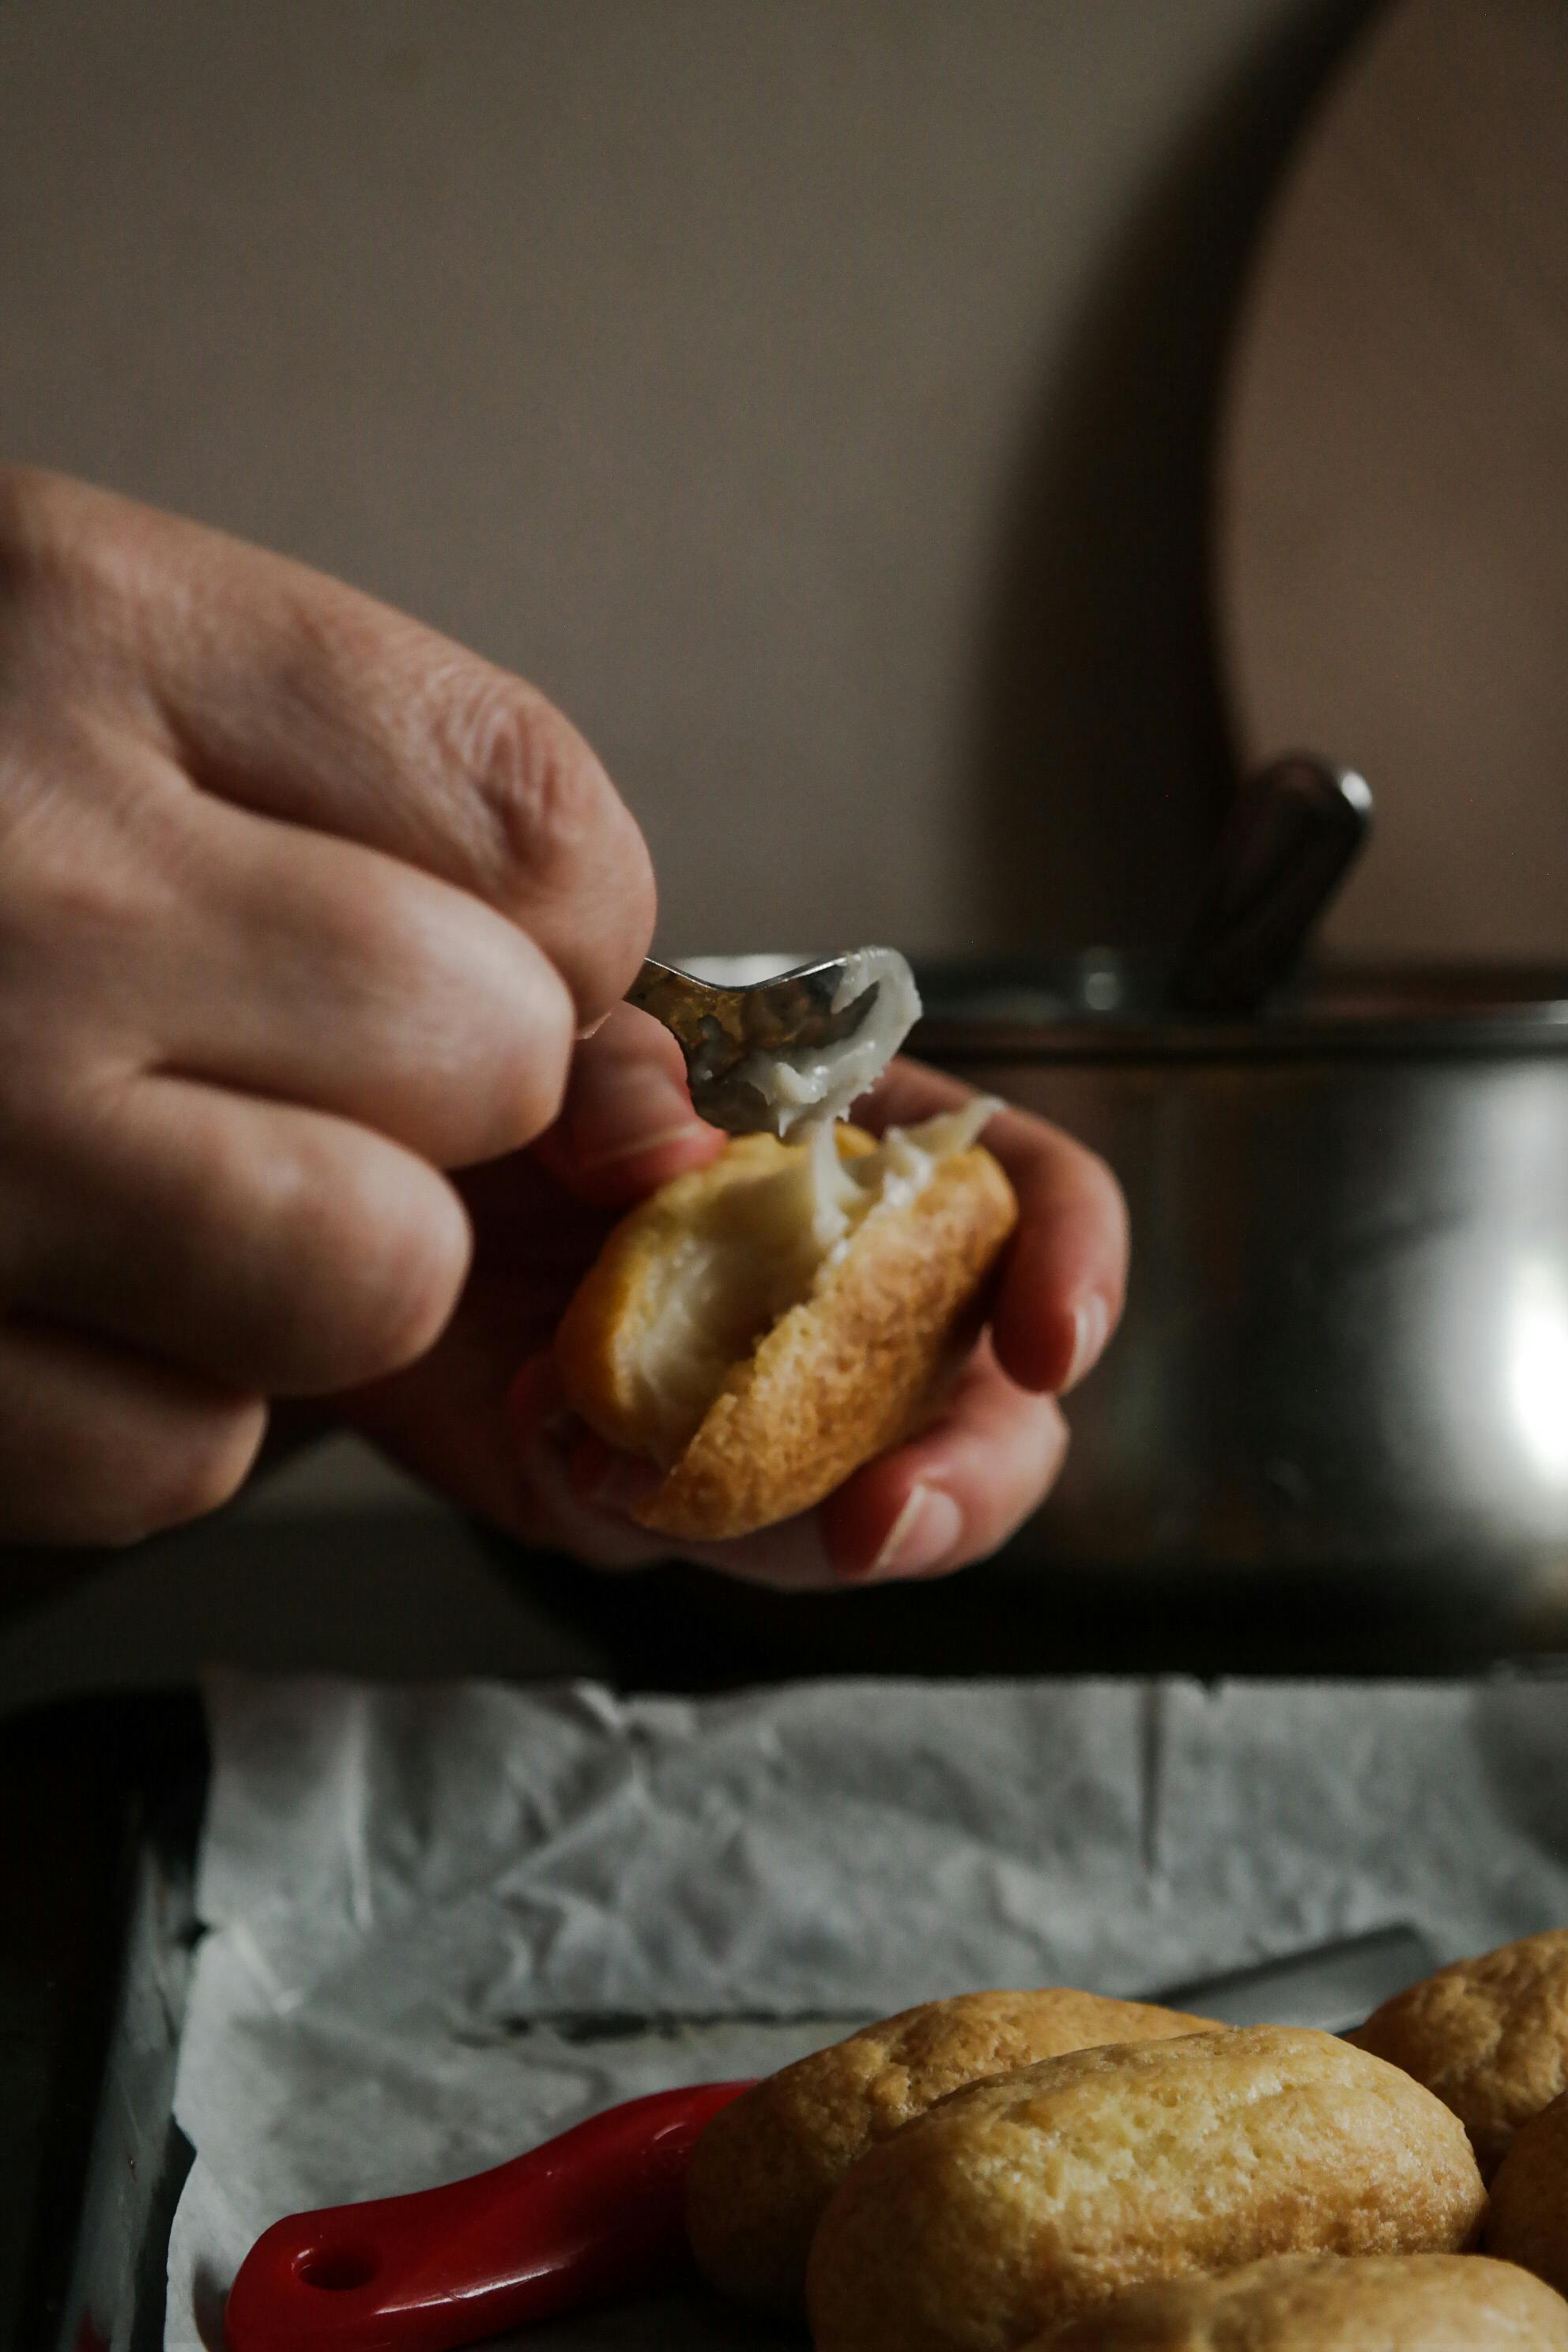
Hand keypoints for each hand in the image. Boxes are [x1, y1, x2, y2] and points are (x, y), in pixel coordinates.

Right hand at [0, 468, 652, 1543]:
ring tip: (167, 1180)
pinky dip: (145, 1402)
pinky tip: (33, 1281)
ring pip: (360, 1282)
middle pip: (485, 1063)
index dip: (557, 928)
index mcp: (81, 628)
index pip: (540, 830)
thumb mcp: (62, 666)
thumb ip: (364, 826)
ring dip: (311, 1263)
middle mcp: (16, 877)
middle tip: (290, 1063)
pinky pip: (172, 1451)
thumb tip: (639, 1108)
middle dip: (439, 1096)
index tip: (482, 945)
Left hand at [345, 1009, 1127, 1589]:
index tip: (1050, 1346)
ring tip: (629, 1463)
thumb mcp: (561, 1037)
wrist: (359, 1200)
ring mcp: (773, 1412)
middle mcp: (853, 1294)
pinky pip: (693, 1534)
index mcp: (872, 1153)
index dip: (1075, 1269)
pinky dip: (631, 1504)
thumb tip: (673, 1159)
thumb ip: (624, 1071)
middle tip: (877, 1527)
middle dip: (964, 1484)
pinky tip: (554, 1443)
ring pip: (853, 1512)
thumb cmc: (502, 1097)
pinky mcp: (673, 1495)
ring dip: (775, 1524)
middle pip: (990, 1409)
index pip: (1033, 1198)